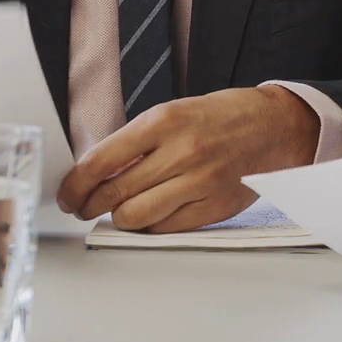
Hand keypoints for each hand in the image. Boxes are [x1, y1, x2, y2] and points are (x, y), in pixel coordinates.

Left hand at [56, 86, 319, 231]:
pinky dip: (150, 225)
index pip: (101, 161)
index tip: (67, 194)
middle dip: (89, 205)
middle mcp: (181, 152)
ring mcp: (199, 182)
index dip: (75, 184)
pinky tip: (148, 214)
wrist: (273, 126)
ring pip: (136, 217)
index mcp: (164, 121)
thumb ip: (136, 142)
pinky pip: (165, 228)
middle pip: (113, 193)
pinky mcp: (214, 207)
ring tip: (116, 211)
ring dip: (119, 218)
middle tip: (83, 207)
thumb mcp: (173, 113)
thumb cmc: (220, 117)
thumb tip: (93, 172)